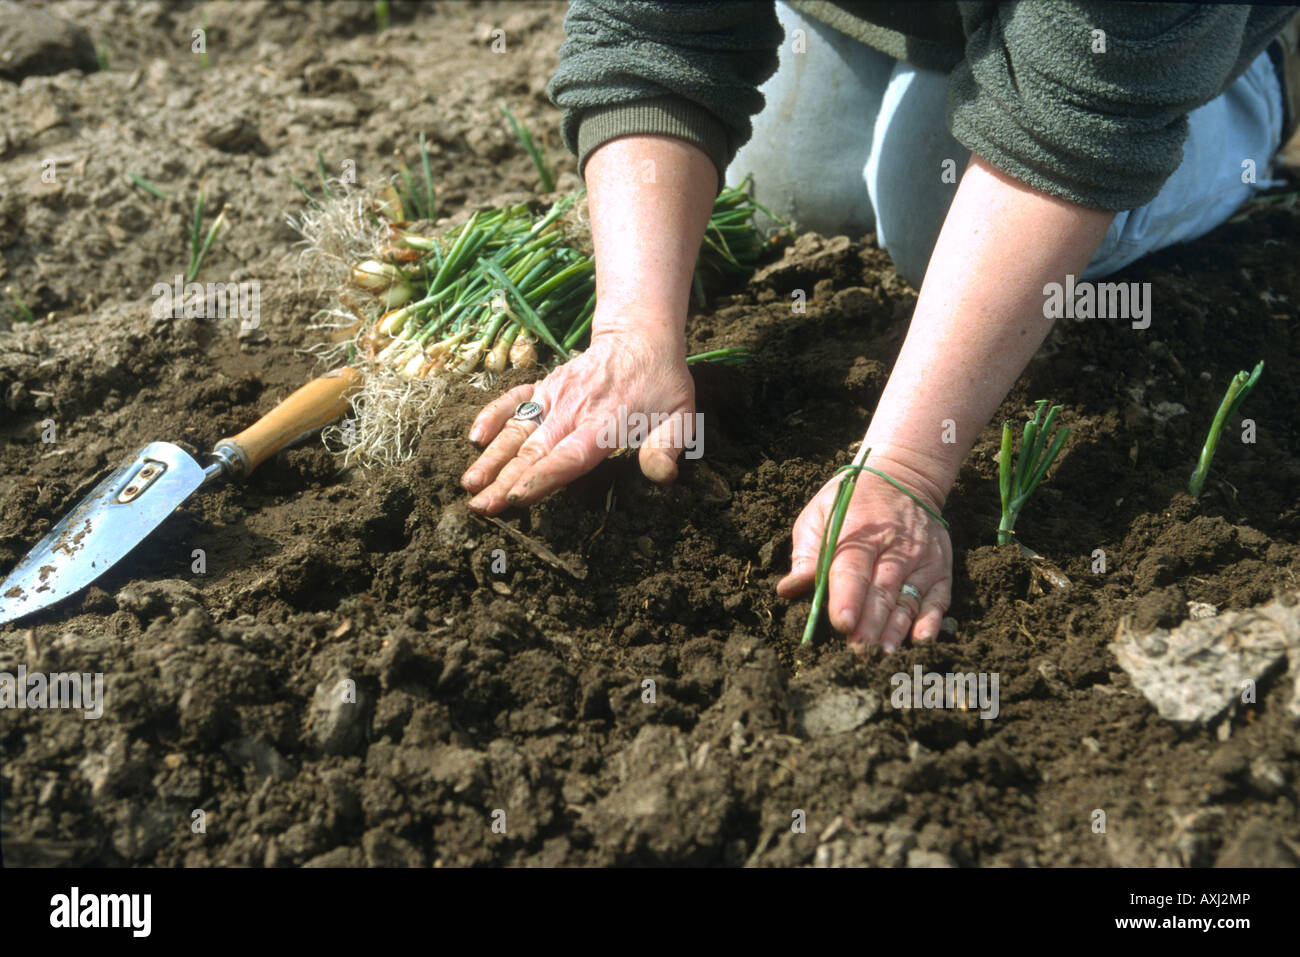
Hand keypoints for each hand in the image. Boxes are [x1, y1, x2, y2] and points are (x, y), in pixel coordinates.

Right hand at [461, 329, 695, 513]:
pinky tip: (475, 437)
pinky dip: (492, 415)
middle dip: (503, 480)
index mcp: (606, 421)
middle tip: (480, 507)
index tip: (516, 498)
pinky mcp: (544, 386)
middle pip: (534, 450)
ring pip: (517, 429)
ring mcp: (555, 395)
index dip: (542, 478)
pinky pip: (513, 400)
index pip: (569, 456)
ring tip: (468, 484)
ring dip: (491, 457)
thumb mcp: (681, 416)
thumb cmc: (662, 385)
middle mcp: (573, 408)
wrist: (640, 338)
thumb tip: (661, 476)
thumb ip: (668, 447)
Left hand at [777, 454, 952, 654]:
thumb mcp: (821, 514)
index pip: (853, 569)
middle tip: (858, 652)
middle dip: (870, 625)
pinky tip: (920, 642)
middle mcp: (895, 548)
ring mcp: (921, 560)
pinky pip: (937, 600)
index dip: (848, 598)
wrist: (904, 479)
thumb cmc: (853, 501)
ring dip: (896, 631)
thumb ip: (807, 554)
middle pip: (882, 591)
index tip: (842, 624)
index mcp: (859, 532)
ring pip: (909, 600)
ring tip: (883, 656)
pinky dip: (930, 622)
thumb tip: (789, 589)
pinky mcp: (940, 570)